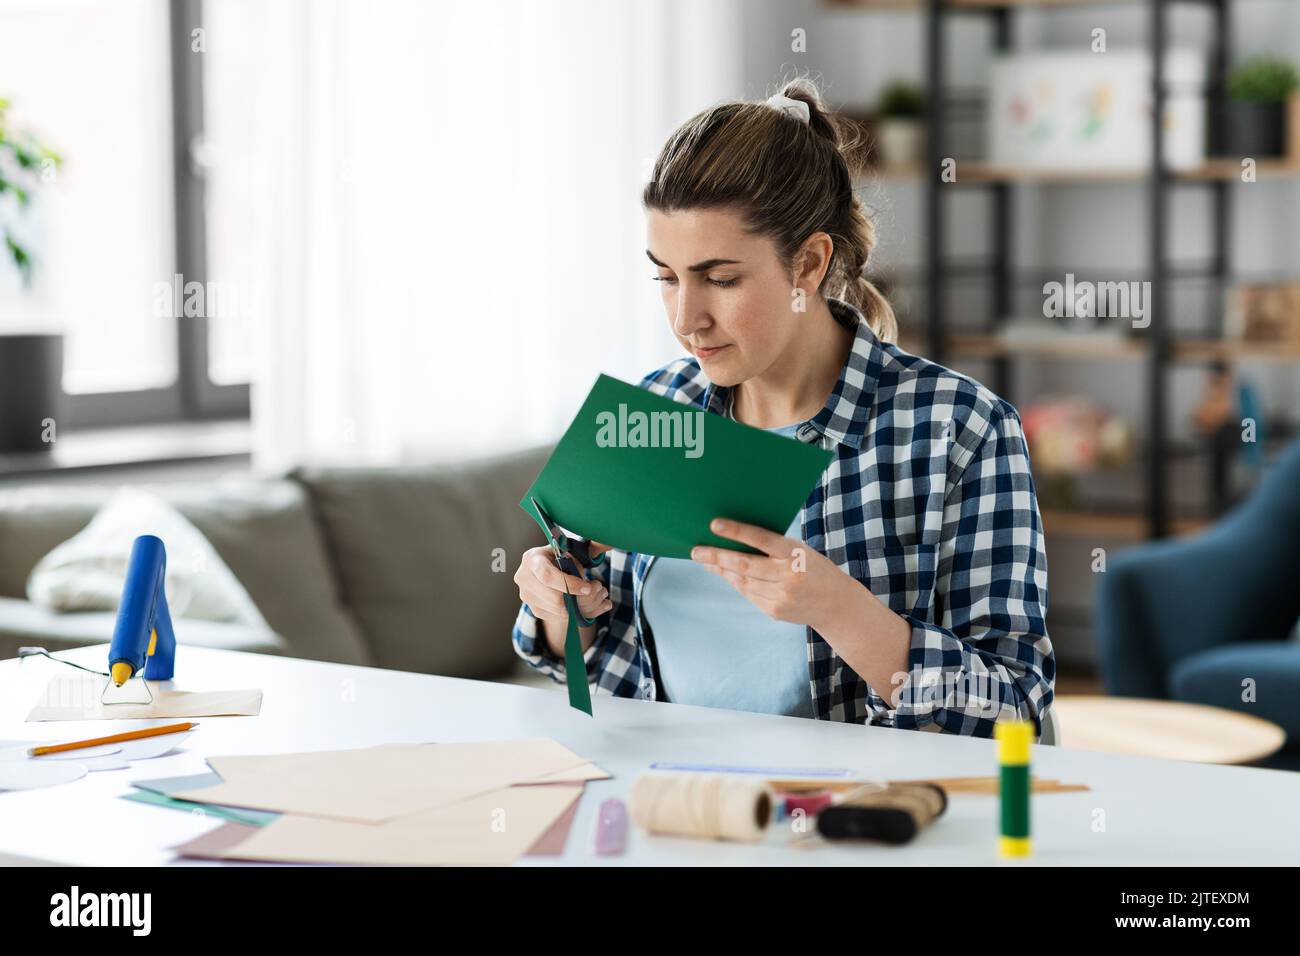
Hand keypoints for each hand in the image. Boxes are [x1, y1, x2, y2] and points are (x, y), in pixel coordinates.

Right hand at [514, 544, 612, 625]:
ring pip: (557, 610)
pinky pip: (558, 616)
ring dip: (580, 606)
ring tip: (596, 595)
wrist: (544, 568)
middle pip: (553, 598)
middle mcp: (524, 579)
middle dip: (579, 597)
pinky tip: (589, 604)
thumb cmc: (558, 556)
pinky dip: (575, 612)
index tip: (588, 588)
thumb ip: (578, 554)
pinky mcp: (535, 609)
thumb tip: (598, 553)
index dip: (569, 584)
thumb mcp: (566, 550)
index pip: (548, 576)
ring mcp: (527, 596)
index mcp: (531, 559)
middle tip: (598, 591)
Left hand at [690, 518, 856, 631]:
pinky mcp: (775, 611)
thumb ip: (774, 547)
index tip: (714, 524)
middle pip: (744, 564)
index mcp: (795, 553)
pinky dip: (735, 583)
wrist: (836, 604)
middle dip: (716, 556)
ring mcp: (781, 596)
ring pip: (742, 581)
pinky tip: (725, 574)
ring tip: (705, 560)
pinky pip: (748, 594)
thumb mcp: (800, 550)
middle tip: (696, 550)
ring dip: (721, 570)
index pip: (761, 539)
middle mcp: (788, 575)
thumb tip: (735, 539)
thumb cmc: (814, 568)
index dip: (736, 531)